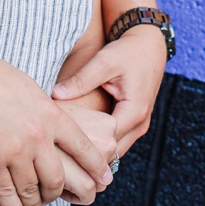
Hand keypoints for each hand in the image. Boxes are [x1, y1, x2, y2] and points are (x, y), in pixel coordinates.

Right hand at [0, 54, 112, 205]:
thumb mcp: (25, 86)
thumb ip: (40, 105)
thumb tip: (50, 110)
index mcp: (51, 114)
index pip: (83, 146)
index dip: (95, 166)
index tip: (104, 179)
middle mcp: (38, 137)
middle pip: (58, 176)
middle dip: (60, 192)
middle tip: (60, 199)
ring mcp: (15, 153)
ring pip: (33, 190)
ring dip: (35, 205)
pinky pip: (7, 194)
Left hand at [52, 27, 165, 154]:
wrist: (149, 46)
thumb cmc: (128, 52)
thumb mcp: (103, 62)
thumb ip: (80, 80)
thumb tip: (55, 95)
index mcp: (133, 112)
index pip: (106, 143)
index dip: (82, 147)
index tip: (60, 148)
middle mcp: (139, 125)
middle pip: (111, 154)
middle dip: (87, 156)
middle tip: (59, 159)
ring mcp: (139, 127)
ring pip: (114, 152)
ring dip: (94, 153)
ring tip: (67, 154)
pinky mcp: (134, 124)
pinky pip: (117, 143)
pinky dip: (101, 145)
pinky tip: (79, 142)